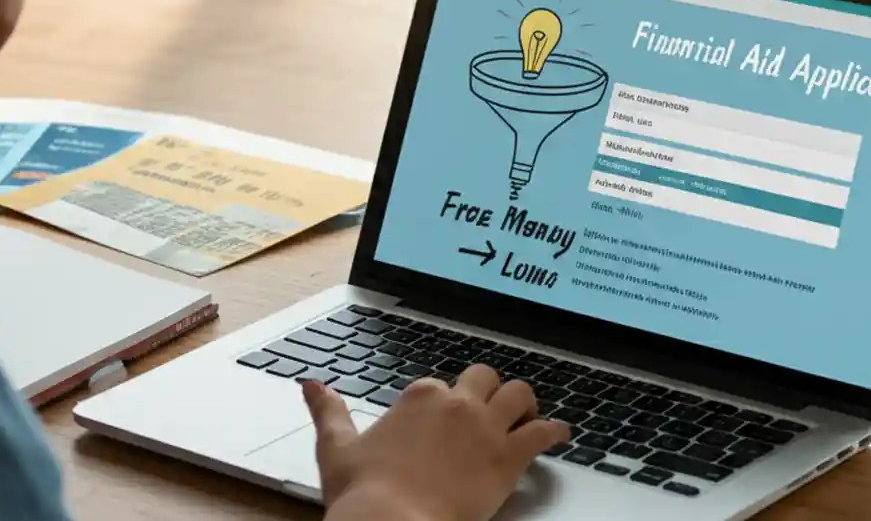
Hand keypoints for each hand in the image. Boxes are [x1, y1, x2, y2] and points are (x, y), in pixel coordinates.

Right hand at [304, 365, 569, 520]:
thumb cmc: (364, 493)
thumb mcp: (336, 447)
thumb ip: (328, 411)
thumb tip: (311, 385)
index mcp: (419, 396)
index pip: (440, 385)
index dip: (443, 402)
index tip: (443, 420)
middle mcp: (456, 403)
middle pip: (484, 378)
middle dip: (487, 391)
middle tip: (489, 410)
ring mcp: (486, 427)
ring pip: (519, 394)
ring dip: (524, 403)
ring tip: (525, 416)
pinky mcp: (509, 457)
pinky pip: (542, 432)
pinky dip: (554, 431)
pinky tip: (560, 434)